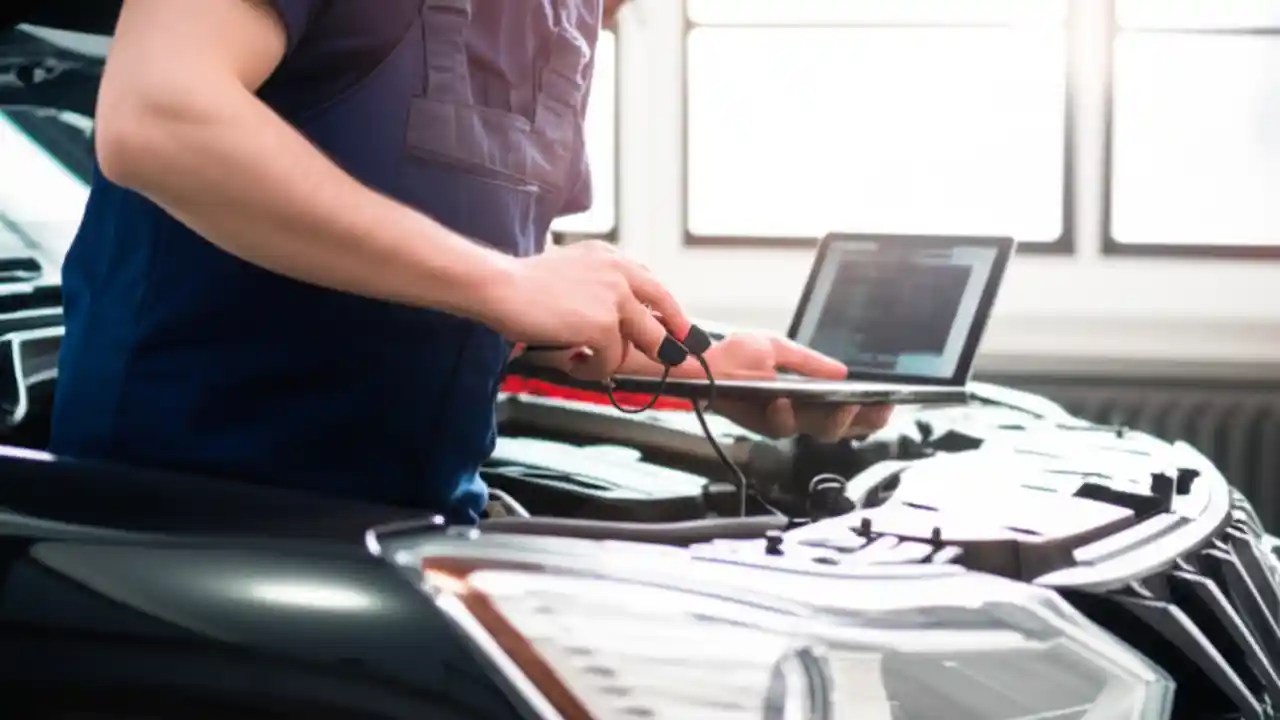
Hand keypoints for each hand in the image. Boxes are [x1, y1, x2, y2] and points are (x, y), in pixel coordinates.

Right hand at [486, 242, 689, 381]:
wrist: (501, 286)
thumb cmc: (522, 282)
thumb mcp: (569, 271)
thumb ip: (596, 286)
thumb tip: (612, 315)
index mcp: (610, 257)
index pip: (652, 283)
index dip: (669, 308)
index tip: (679, 327)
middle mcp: (620, 272)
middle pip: (663, 308)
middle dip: (670, 337)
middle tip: (673, 356)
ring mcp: (615, 298)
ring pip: (643, 340)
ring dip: (616, 358)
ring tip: (587, 362)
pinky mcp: (605, 325)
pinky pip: (613, 359)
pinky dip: (596, 368)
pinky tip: (575, 364)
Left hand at [681, 333, 893, 441]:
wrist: (698, 364)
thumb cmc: (734, 355)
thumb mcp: (777, 349)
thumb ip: (810, 362)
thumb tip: (842, 373)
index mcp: (807, 396)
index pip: (848, 410)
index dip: (870, 413)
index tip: (889, 404)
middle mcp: (798, 414)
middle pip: (840, 428)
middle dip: (862, 420)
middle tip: (874, 408)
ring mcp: (780, 422)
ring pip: (816, 432)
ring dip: (833, 420)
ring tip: (843, 405)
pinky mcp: (758, 425)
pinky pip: (780, 426)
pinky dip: (786, 414)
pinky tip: (786, 401)